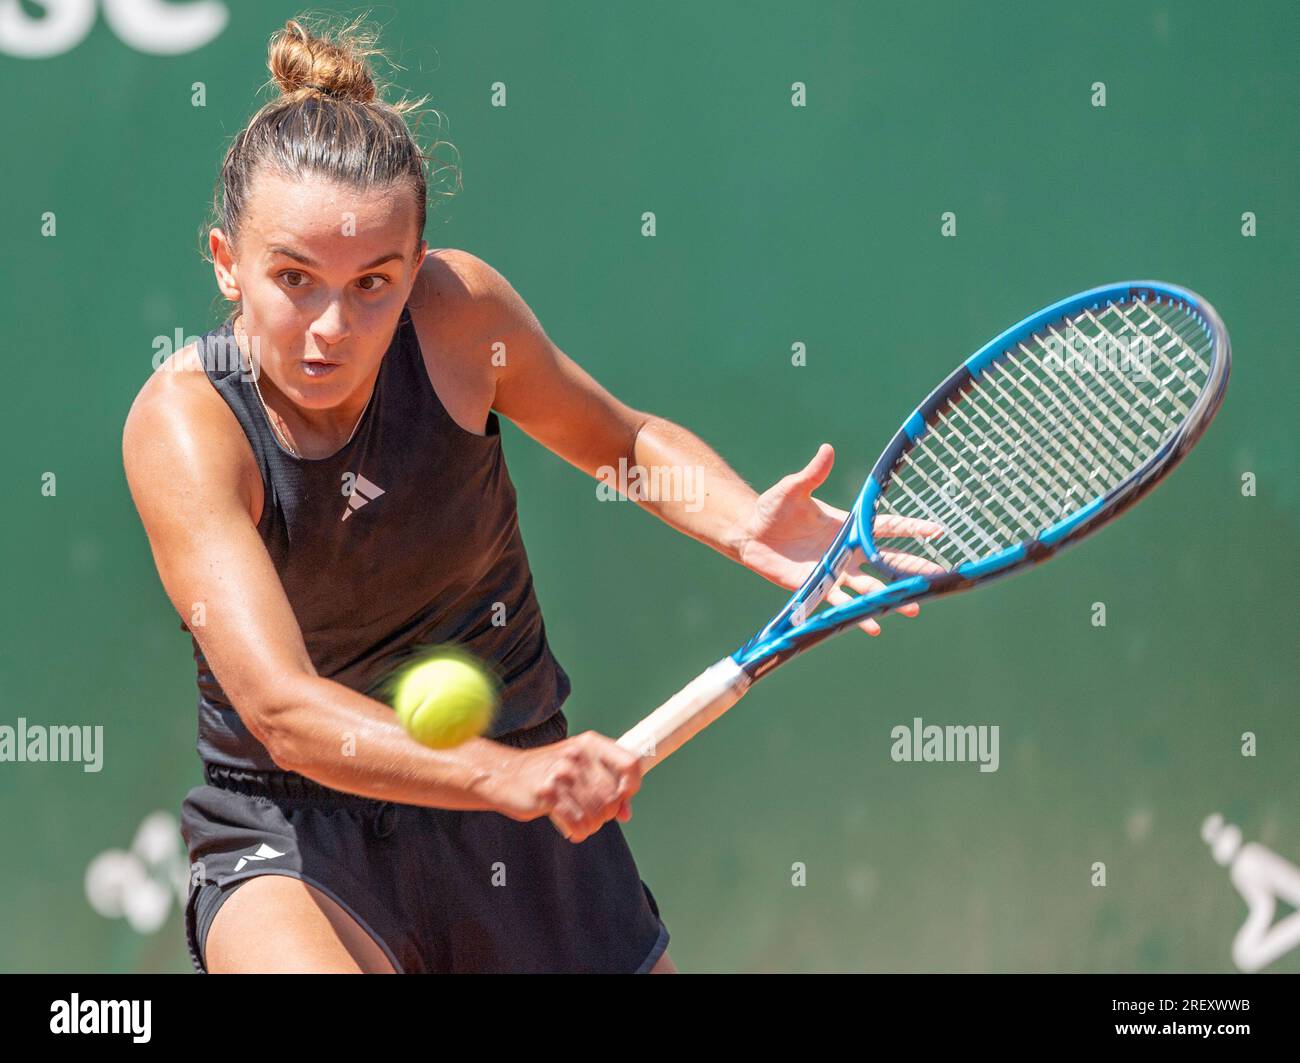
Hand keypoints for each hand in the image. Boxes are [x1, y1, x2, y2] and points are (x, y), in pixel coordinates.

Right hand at [492, 731, 641, 842]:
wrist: (505, 774)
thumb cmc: (548, 774)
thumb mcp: (579, 768)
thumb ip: (606, 785)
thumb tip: (626, 813)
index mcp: (591, 743)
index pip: (630, 764)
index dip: (632, 787)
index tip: (622, 799)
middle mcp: (578, 755)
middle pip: (614, 796)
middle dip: (607, 813)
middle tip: (591, 815)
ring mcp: (562, 773)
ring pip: (598, 813)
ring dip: (592, 825)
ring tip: (580, 823)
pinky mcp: (547, 793)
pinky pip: (578, 823)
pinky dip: (579, 832)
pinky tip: (572, 829)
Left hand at [732, 443, 943, 634]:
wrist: (750, 533)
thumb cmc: (774, 508)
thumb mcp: (794, 488)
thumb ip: (813, 473)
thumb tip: (826, 449)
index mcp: (848, 525)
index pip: (887, 526)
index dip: (912, 528)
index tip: (937, 530)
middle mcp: (847, 549)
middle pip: (888, 559)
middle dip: (913, 568)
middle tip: (940, 576)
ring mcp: (835, 569)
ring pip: (871, 585)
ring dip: (891, 596)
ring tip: (914, 608)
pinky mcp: (818, 586)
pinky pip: (841, 602)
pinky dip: (857, 614)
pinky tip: (873, 625)